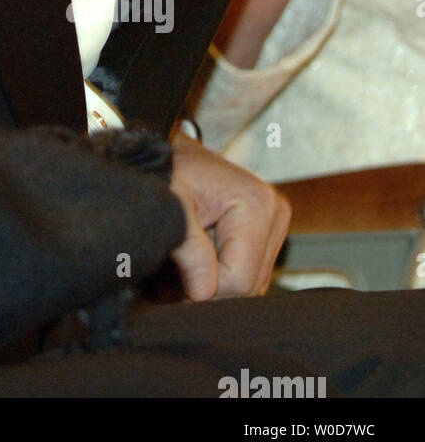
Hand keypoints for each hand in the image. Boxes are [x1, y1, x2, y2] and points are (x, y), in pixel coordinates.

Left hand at [168, 133, 289, 299]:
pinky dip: (223, 274)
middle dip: (210, 289)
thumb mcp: (170, 203)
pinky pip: (249, 271)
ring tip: (184, 267)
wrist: (171, 149)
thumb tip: (203, 293)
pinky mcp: (268, 229)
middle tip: (174, 281)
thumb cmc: (167, 167)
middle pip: (249, 285)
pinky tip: (199, 261)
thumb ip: (188, 246)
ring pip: (251, 282)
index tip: (173, 284)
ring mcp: (275, 222)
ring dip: (216, 284)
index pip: (239, 279)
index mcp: (257, 205)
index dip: (204, 290)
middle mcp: (275, 213)